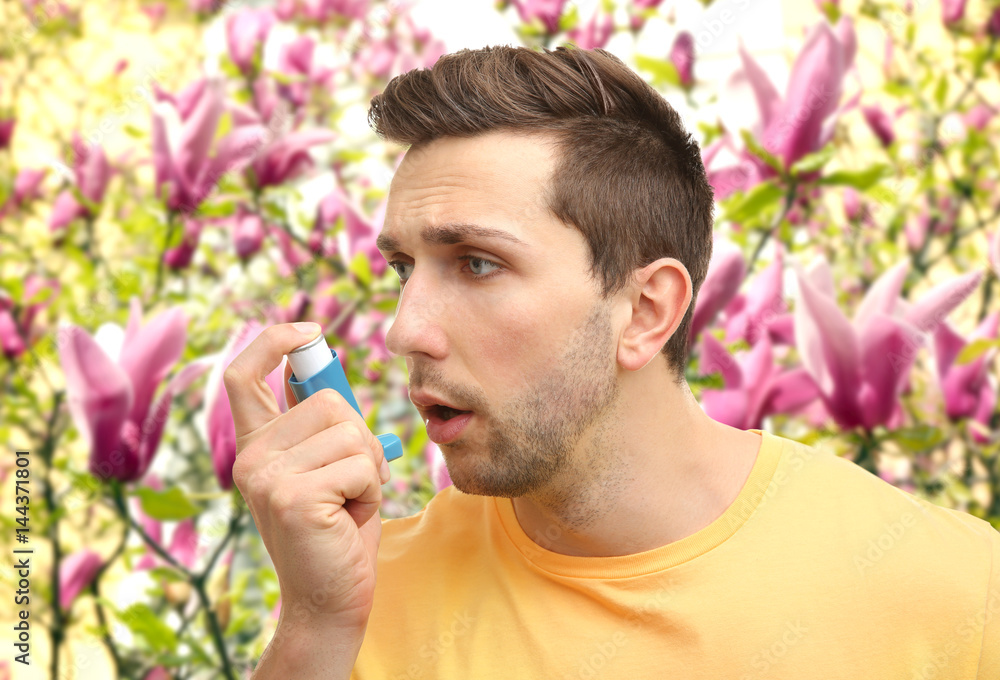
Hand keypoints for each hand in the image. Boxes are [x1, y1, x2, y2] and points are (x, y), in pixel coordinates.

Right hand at [224, 323, 389, 629]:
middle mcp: (251, 457)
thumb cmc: (339, 529)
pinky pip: (360, 464)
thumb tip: (322, 359)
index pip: (243, 376)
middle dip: (361, 437)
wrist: (331, 598)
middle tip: (355, 479)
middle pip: (327, 400)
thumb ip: (320, 422)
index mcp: (256, 445)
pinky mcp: (293, 497)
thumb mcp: (327, 465)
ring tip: (350, 501)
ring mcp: (267, 477)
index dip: (273, 341)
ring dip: (369, 468)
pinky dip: (371, 489)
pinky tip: (351, 516)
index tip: (309, 331)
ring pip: (351, 432)